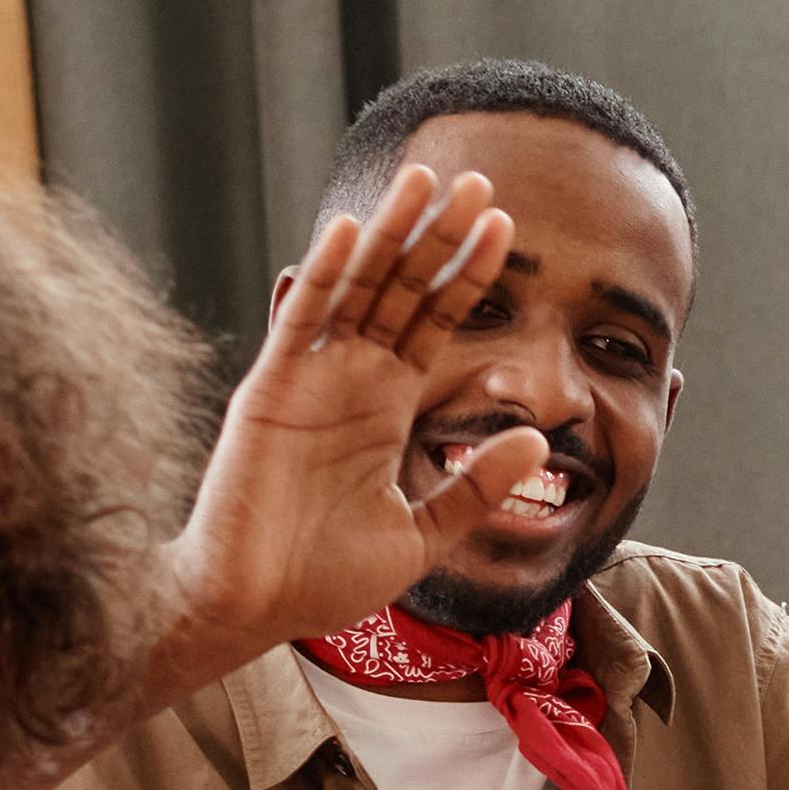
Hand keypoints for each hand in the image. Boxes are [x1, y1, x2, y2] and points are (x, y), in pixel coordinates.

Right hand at [167, 164, 548, 667]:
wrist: (253, 611)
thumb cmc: (322, 578)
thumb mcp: (422, 534)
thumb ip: (474, 488)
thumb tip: (535, 438)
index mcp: (384, 406)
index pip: (434, 322)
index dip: (469, 276)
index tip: (508, 227)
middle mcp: (349, 380)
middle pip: (401, 289)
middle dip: (439, 236)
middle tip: (480, 178)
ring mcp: (309, 379)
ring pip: (355, 287)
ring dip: (391, 234)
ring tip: (426, 179)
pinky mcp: (270, 391)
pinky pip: (301, 322)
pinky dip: (325, 276)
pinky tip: (352, 231)